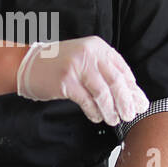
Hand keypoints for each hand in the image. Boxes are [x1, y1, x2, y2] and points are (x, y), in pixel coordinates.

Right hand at [15, 36, 149, 125]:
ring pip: (102, 92)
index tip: (139, 102)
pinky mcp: (66, 81)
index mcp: (97, 46)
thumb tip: (129, 94)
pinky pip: (86, 100)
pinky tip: (97, 117)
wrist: (28, 64)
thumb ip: (104, 71)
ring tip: (115, 120)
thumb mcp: (84, 59)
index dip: (132, 88)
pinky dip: (94, 111)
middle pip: (115, 80)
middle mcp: (88, 53)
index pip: (122, 69)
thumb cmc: (58, 65)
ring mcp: (76, 66)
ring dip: (110, 109)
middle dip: (126, 100)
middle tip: (131, 114)